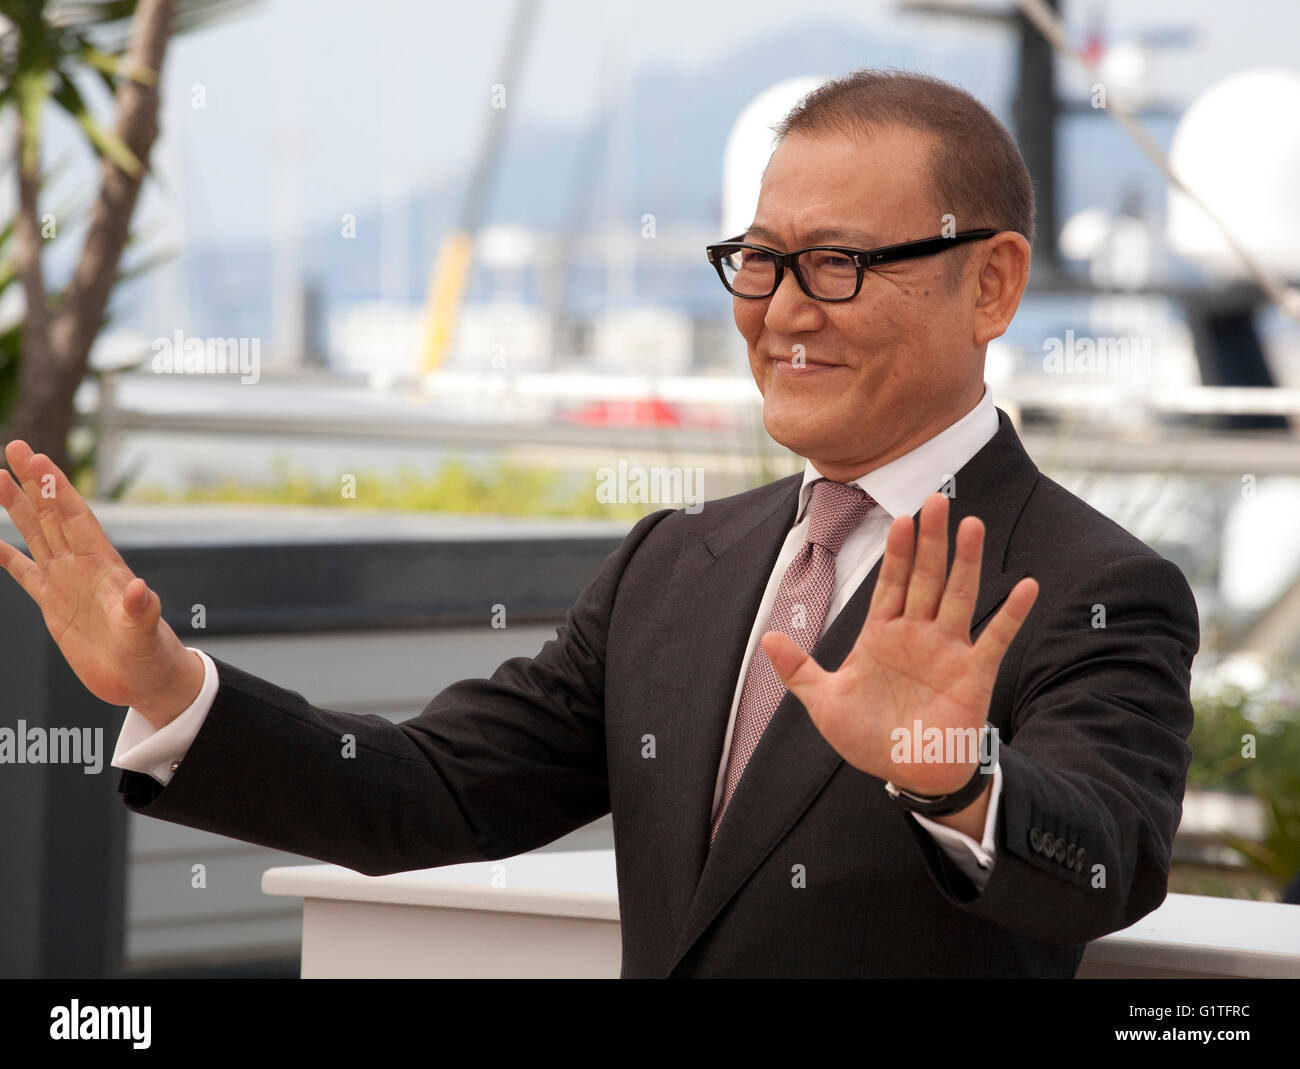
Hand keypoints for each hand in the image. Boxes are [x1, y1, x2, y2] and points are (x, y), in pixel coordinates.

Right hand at [0, 440, 203, 726]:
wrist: (144, 681)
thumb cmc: (151, 656)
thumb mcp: (146, 633)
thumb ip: (141, 611)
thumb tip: (140, 589)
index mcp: (104, 566)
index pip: (76, 518)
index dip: (58, 489)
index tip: (39, 460)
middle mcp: (83, 567)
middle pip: (52, 515)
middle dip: (34, 482)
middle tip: (15, 447)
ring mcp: (67, 583)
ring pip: (35, 535)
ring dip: (17, 508)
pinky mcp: (54, 605)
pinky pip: (24, 573)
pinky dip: (6, 556)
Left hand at [764, 492, 1037, 796]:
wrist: (906, 774)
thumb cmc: (868, 737)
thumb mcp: (825, 702)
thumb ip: (798, 669)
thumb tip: (767, 638)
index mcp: (883, 634)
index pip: (891, 583)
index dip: (897, 552)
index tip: (899, 519)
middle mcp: (918, 634)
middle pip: (926, 577)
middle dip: (930, 540)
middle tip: (936, 498)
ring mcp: (947, 651)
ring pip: (958, 596)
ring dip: (966, 561)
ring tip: (972, 525)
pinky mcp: (973, 674)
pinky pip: (995, 638)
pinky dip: (1011, 614)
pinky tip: (1026, 586)